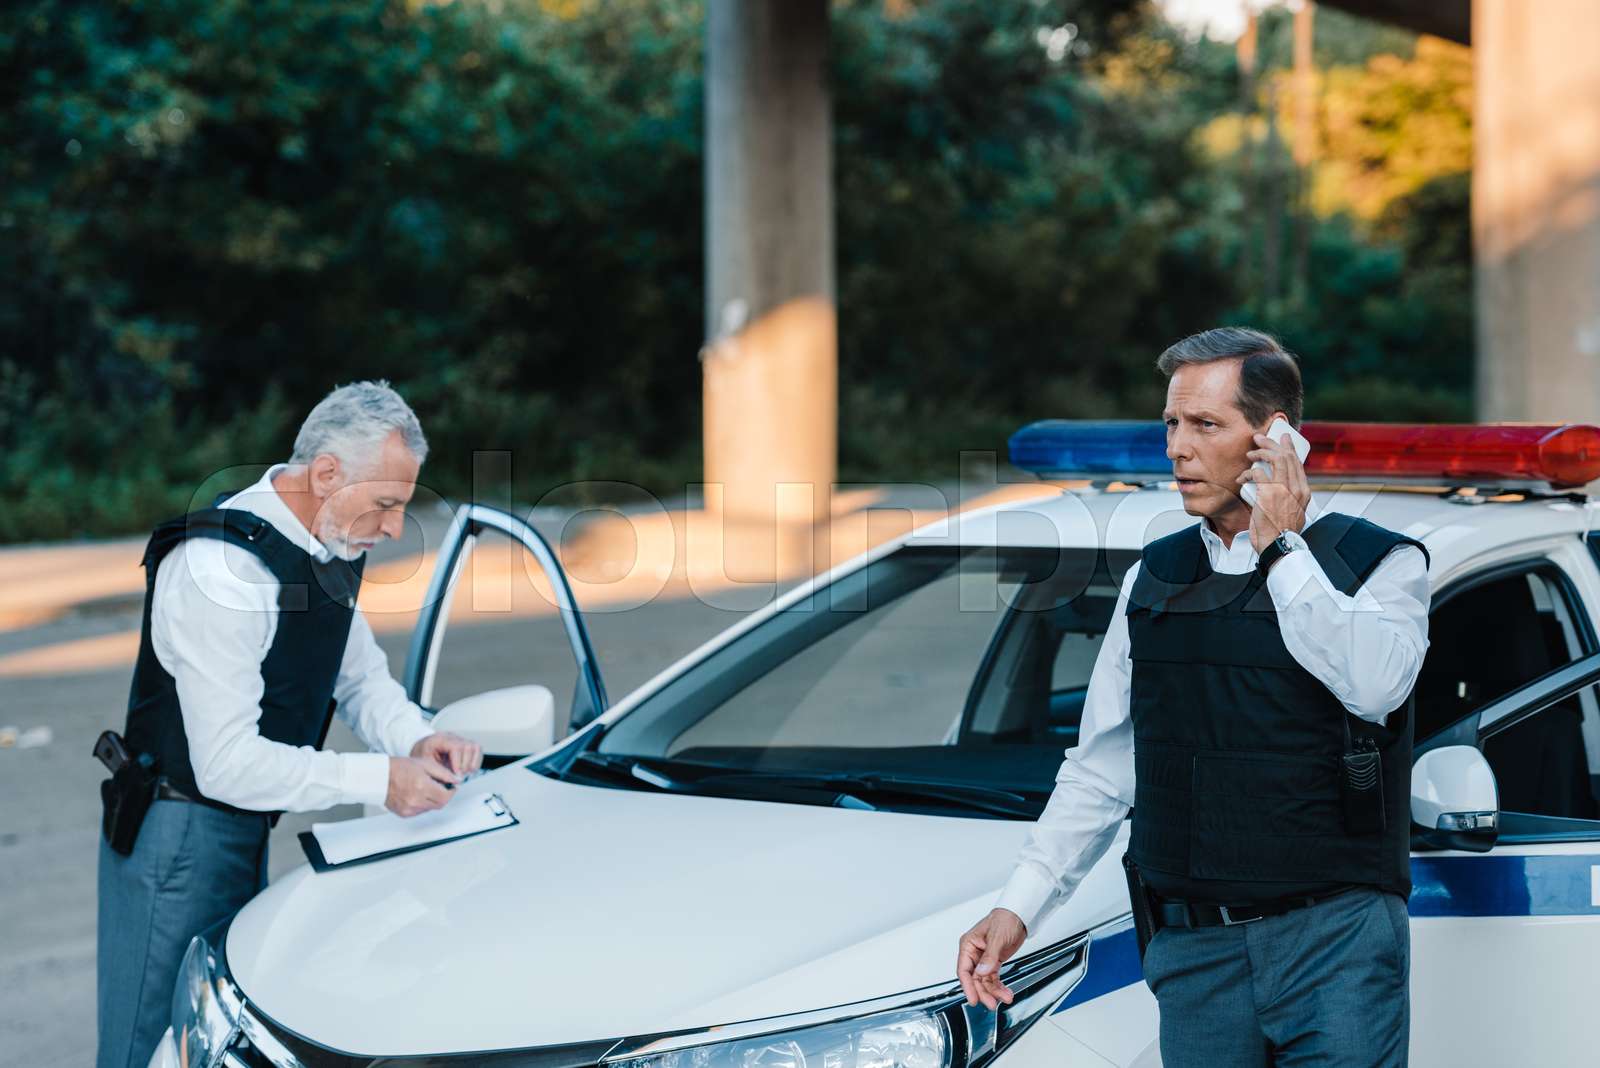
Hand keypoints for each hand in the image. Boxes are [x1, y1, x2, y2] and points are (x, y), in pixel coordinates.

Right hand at [385, 756, 457, 816]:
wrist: (379, 777)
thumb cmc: (399, 768)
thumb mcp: (425, 764)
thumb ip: (443, 773)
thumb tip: (457, 780)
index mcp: (422, 786)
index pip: (445, 796)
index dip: (451, 791)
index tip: (451, 786)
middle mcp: (415, 800)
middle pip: (440, 804)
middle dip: (444, 796)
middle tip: (441, 787)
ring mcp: (409, 809)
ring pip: (430, 808)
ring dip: (433, 800)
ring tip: (426, 788)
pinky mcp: (404, 814)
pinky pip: (421, 811)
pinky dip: (423, 804)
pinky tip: (417, 794)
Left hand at [411, 731, 482, 777]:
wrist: (420, 751)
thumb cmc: (421, 756)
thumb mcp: (425, 765)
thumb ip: (439, 772)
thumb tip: (454, 780)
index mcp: (439, 739)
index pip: (455, 747)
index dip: (458, 762)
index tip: (456, 774)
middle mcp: (451, 737)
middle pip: (468, 746)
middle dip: (465, 764)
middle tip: (459, 776)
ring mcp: (458, 739)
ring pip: (475, 747)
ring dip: (472, 763)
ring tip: (464, 773)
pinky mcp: (464, 744)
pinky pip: (477, 750)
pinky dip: (475, 761)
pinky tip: (468, 769)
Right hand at [956, 908, 1027, 1009]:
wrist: (1019, 915)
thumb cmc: (1005, 919)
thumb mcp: (997, 937)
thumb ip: (989, 956)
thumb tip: (981, 971)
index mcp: (969, 945)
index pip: (964, 970)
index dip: (968, 986)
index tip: (973, 999)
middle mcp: (974, 953)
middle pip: (975, 979)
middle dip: (983, 992)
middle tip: (991, 1003)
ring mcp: (984, 959)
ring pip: (985, 981)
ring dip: (994, 991)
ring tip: (1004, 998)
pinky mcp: (994, 962)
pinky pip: (993, 978)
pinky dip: (999, 986)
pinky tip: (1005, 992)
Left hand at [1239, 430, 1309, 553]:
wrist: (1278, 546)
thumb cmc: (1280, 532)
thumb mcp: (1292, 512)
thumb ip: (1288, 496)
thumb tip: (1278, 483)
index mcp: (1303, 491)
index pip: (1297, 462)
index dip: (1288, 448)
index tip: (1282, 438)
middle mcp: (1297, 489)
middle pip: (1286, 456)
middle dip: (1272, 444)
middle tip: (1259, 439)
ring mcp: (1284, 491)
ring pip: (1275, 460)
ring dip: (1260, 453)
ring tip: (1250, 454)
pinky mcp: (1269, 495)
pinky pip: (1257, 474)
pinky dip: (1247, 473)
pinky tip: (1242, 477)